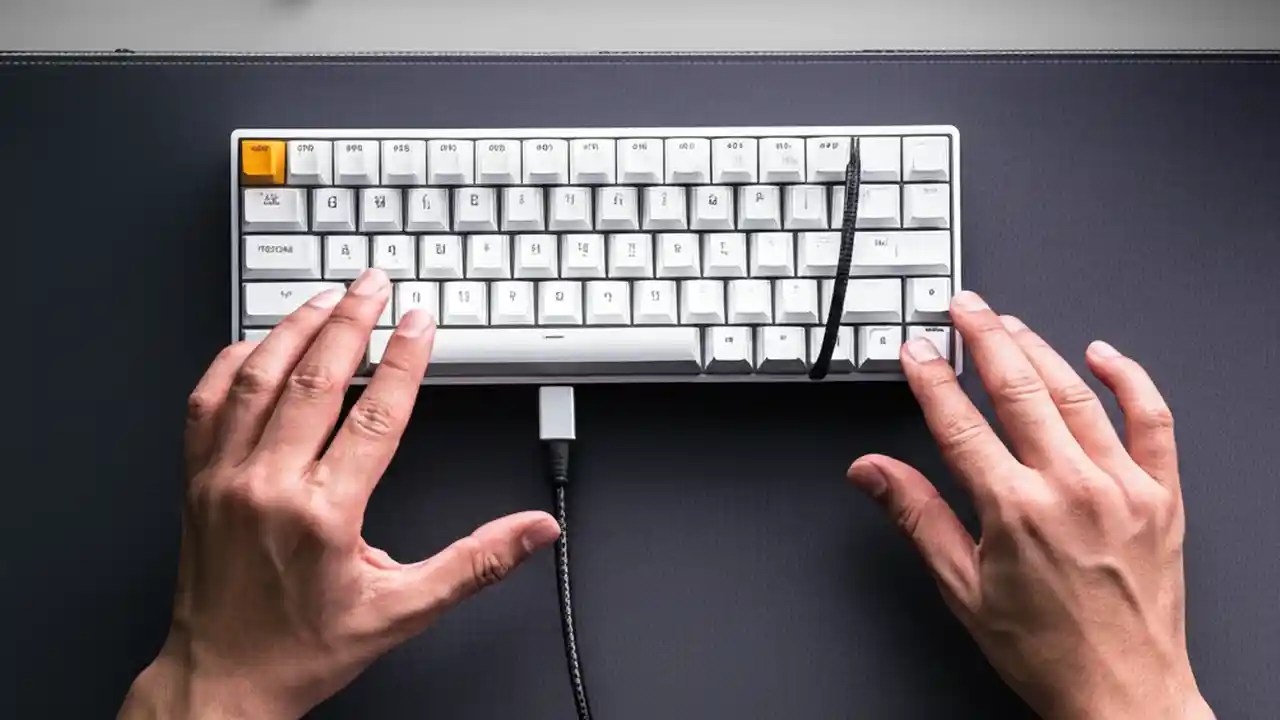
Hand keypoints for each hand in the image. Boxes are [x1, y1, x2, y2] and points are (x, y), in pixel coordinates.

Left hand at [119, 269, 560, 719]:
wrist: (222, 680)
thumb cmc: (304, 648)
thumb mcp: (404, 611)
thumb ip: (476, 563)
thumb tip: (535, 532)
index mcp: (326, 514)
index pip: (376, 414)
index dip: (404, 359)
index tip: (419, 322)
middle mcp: (271, 485)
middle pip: (317, 379)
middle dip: (352, 321)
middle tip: (375, 284)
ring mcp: (226, 478)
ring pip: (260, 379)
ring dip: (295, 330)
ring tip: (327, 299)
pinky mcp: (197, 481)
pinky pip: (208, 402)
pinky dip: (233, 363)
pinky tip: (257, 344)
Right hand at [847, 291, 1213, 719]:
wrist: (1124, 695)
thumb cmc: (1046, 650)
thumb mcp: (962, 587)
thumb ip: (916, 516)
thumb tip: (871, 471)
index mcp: (1015, 511)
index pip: (960, 422)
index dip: (931, 378)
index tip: (915, 351)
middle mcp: (1071, 488)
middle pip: (1018, 389)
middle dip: (983, 339)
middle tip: (962, 308)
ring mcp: (1122, 486)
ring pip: (1075, 393)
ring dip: (1038, 348)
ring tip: (1009, 323)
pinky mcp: (1162, 494)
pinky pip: (1152, 418)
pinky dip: (1129, 378)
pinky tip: (1102, 353)